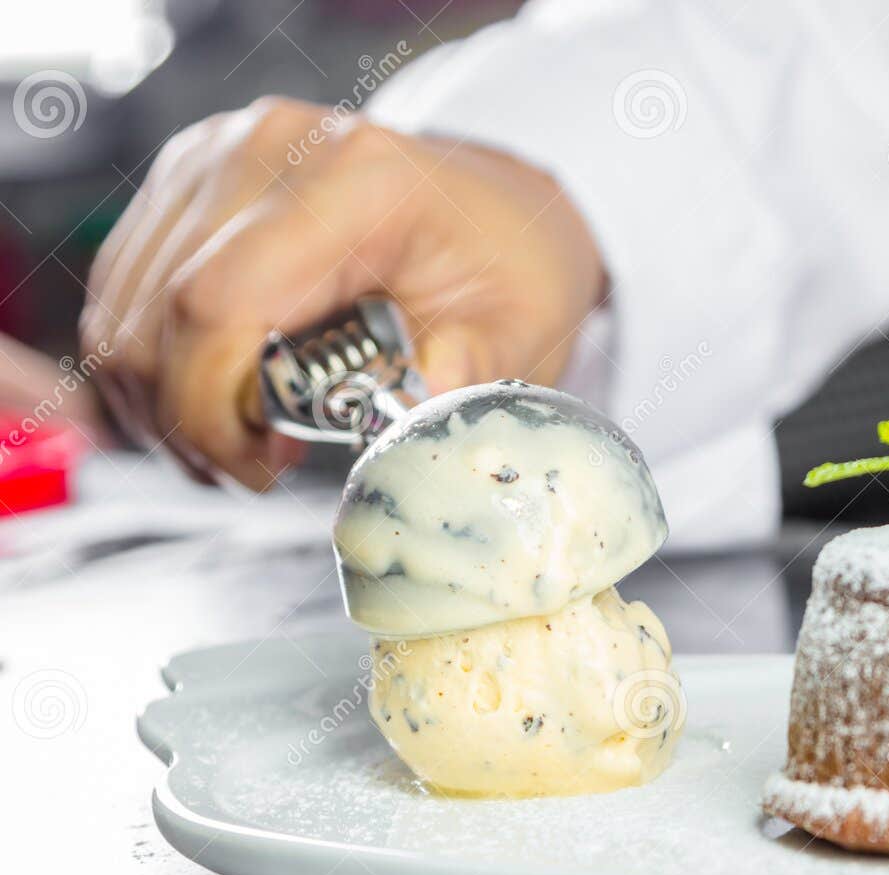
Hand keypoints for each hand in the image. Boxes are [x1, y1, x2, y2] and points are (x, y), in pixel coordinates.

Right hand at [81, 97, 604, 488]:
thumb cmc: (509, 267)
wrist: (496, 208)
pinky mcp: (184, 183)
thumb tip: (419, 408)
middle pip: (155, 314)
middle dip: (191, 420)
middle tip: (259, 468)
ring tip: (246, 442)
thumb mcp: (523, 331)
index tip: (263, 468)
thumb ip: (471, 372)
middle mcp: (266, 151)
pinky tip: (222, 403)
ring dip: (165, 403)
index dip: (214, 409)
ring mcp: (212, 158)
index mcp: (356, 179)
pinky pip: (125, 294)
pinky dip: (155, 369)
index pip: (220, 303)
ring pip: (123, 310)